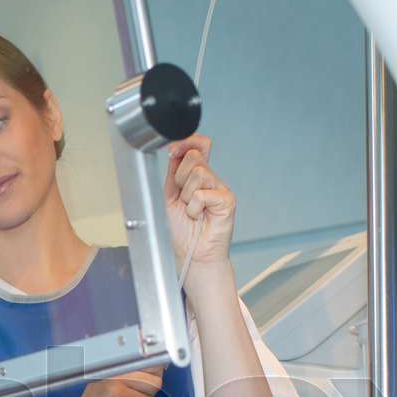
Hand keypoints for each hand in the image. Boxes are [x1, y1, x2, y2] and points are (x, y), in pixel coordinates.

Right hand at [66, 368, 164, 396]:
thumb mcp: (109, 385)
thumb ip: (131, 375)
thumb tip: (159, 367)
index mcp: (112, 364)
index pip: (147, 358)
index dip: (152, 372)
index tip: (144, 382)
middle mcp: (114, 368)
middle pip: (154, 373)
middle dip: (148, 390)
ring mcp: (115, 380)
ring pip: (153, 387)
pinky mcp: (119, 396)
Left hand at [163, 135, 235, 277]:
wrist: (190, 254)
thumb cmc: (180, 230)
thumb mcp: (169, 195)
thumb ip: (173, 173)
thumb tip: (175, 150)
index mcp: (197, 175)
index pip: (199, 145)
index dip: (186, 141)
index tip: (172, 150)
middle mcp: (211, 179)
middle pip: (195, 156)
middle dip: (180, 178)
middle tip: (182, 199)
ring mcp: (220, 189)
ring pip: (198, 174)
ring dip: (187, 196)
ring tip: (190, 211)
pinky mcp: (227, 201)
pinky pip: (203, 194)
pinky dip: (194, 208)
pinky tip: (198, 217)